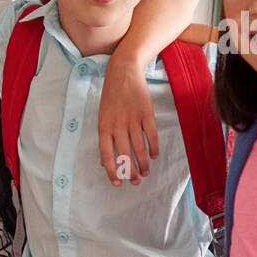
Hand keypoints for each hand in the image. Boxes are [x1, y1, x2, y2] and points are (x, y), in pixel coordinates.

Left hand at [98, 58, 157, 185]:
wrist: (123, 73)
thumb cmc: (111, 98)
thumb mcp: (102, 117)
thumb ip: (105, 139)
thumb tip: (105, 162)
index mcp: (104, 127)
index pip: (106, 155)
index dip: (112, 171)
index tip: (117, 183)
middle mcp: (118, 125)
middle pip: (124, 154)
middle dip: (130, 172)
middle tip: (135, 182)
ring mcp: (133, 119)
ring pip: (139, 148)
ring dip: (143, 163)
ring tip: (145, 173)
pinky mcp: (146, 113)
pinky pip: (151, 135)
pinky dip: (153, 147)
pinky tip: (154, 156)